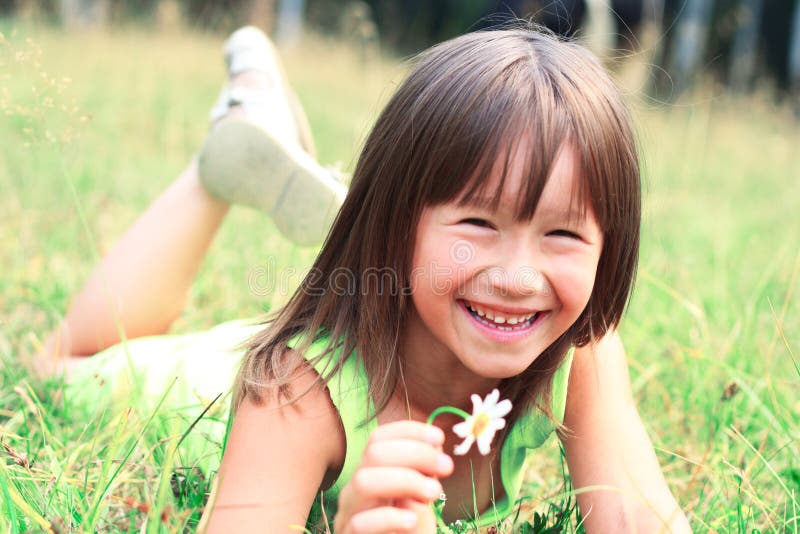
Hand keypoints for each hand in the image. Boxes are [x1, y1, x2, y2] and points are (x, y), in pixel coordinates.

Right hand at [334, 421, 453, 532]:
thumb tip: (435, 443)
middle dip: (415, 453)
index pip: (379, 438)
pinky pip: (361, 523)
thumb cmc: (408, 533)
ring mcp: (349, 515)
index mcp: (371, 474)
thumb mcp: (419, 500)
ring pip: (364, 481)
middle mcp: (356, 489)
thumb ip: (423, 474)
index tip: (439, 439)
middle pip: (374, 453)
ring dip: (405, 479)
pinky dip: (389, 518)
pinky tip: (412, 522)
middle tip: (446, 467)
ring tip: (434, 492)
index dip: (409, 432)